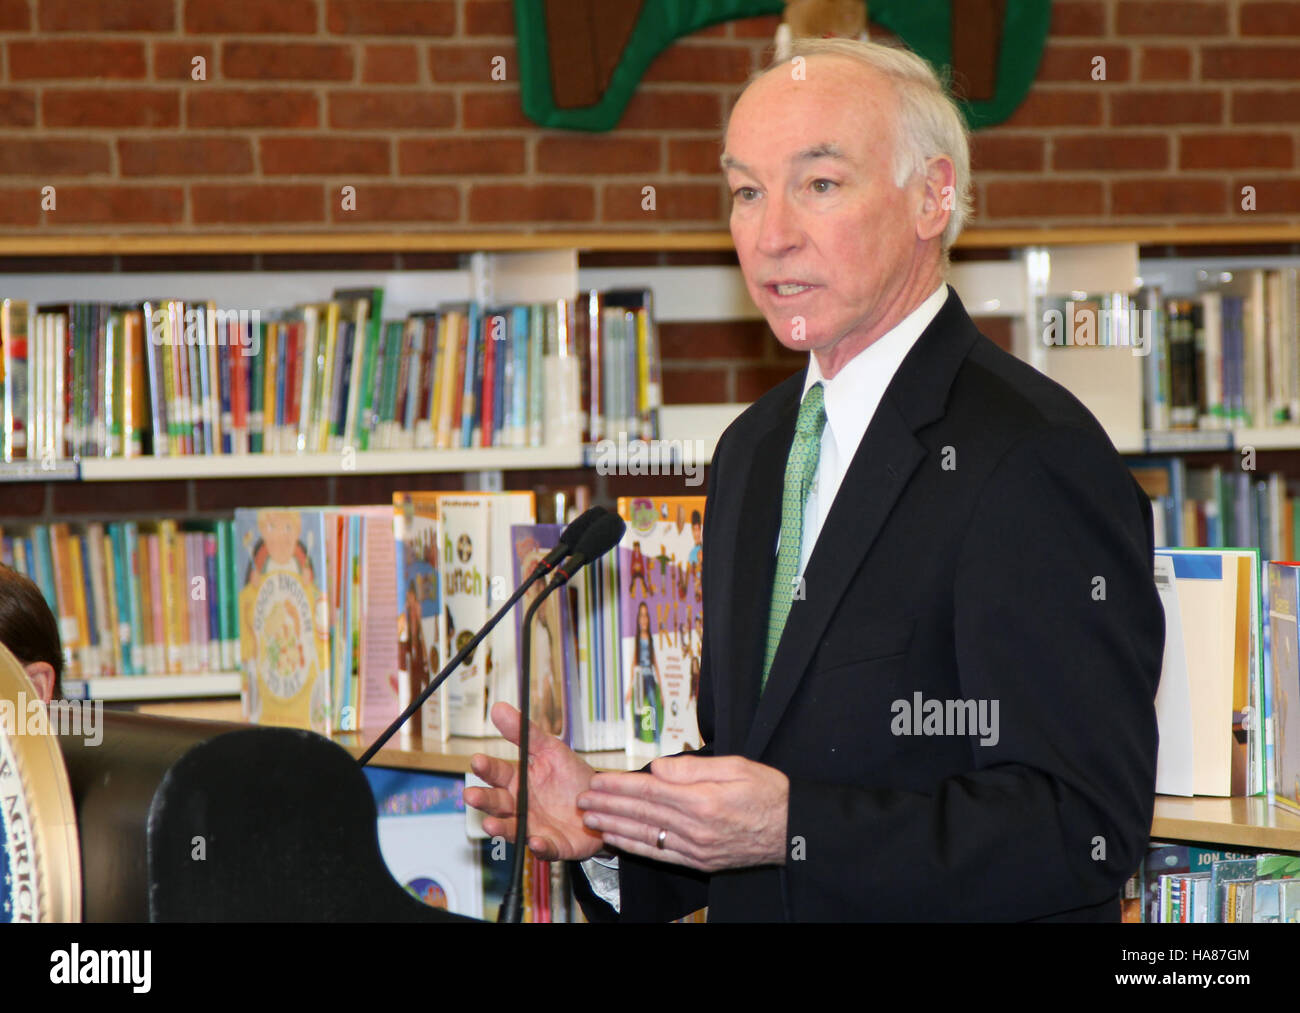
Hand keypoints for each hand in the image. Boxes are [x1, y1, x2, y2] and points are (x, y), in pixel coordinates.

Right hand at [465, 701, 604, 861]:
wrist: (602, 801)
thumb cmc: (571, 777)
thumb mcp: (551, 749)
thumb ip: (524, 733)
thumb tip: (499, 708)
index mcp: (518, 781)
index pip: (497, 773)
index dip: (486, 768)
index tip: (477, 761)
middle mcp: (521, 806)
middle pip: (497, 803)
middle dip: (484, 801)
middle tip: (471, 795)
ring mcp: (534, 826)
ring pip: (512, 828)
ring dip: (500, 827)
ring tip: (490, 824)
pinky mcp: (553, 844)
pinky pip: (544, 848)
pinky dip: (539, 846)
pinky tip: (534, 840)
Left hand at [576, 755, 788, 872]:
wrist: (793, 830)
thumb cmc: (768, 792)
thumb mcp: (736, 766)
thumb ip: (693, 768)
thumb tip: (656, 768)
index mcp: (703, 800)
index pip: (650, 791)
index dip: (620, 786)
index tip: (599, 780)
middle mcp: (695, 827)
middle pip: (642, 813)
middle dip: (609, 805)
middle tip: (583, 798)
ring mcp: (696, 848)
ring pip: (646, 835)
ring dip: (614, 826)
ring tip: (590, 819)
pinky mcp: (699, 861)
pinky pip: (659, 854)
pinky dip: (634, 847)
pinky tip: (617, 841)